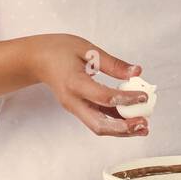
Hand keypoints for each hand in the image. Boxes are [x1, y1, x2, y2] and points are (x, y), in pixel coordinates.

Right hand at [24, 34, 149, 136]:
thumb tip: (137, 72)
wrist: (36, 60)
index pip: (104, 97)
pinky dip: (115, 122)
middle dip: (123, 128)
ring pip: (99, 127)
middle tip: (144, 124)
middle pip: (99, 125)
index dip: (126, 99)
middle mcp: (73, 101)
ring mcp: (75, 107)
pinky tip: (131, 118)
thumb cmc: (59, 51)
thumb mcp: (87, 49)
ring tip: (143, 127)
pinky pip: (97, 119)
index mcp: (74, 84)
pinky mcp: (78, 108)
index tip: (144, 96)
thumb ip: (112, 63)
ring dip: (121, 130)